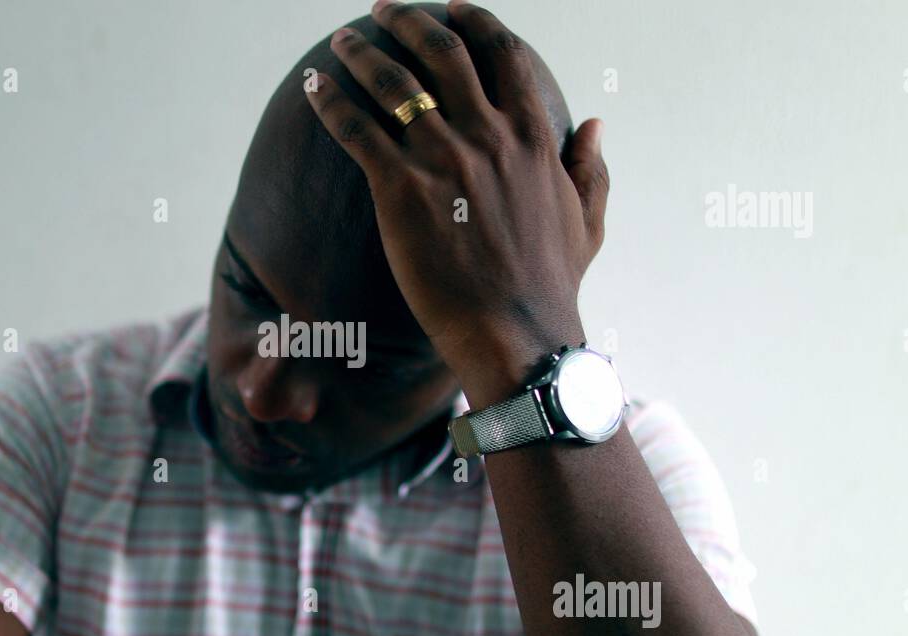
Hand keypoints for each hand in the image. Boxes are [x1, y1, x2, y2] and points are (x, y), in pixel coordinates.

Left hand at [306, 0, 609, 405]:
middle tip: (385, 9)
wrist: (514, 331)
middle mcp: (488, 135)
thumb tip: (594, 123)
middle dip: (409, 21)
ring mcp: (443, 158)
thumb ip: (590, 168)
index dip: (477, 22)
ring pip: (393, 82)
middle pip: (442, 54)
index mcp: (535, 137)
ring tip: (342, 41)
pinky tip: (313, 85)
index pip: (504, 56)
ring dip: (362, 52)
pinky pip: (356, 128)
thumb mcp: (587, 221)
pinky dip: (331, 101)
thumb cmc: (550, 286)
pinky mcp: (400, 188)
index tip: (455, 7)